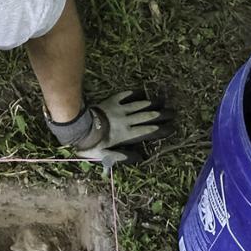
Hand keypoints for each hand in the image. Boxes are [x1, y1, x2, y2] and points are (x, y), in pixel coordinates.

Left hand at [47, 90, 172, 166]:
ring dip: (149, 104)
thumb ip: (121, 156)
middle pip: (145, 117)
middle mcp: (125, 120)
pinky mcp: (110, 102)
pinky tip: (138, 92)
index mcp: (125, 134)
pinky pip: (123, 97)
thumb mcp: (104, 155)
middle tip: (172, 112)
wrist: (79, 127)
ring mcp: (119, 110)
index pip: (145, 131)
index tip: (170, 127)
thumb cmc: (90, 144)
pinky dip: (132, 94)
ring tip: (160, 102)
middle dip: (160, 115)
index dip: (158, 129)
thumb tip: (139, 158)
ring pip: (137, 106)